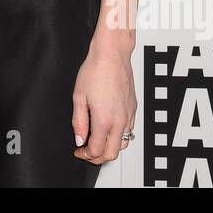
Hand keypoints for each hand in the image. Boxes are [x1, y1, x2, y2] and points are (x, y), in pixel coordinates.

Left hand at [71, 45, 136, 164]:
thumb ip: (79, 122)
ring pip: (123, 144)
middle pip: (112, 153)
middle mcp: (120, 120)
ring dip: (110, 148)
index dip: (85, 155)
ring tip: (97, 141)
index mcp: (105, 120)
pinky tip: (108, 128)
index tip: (78, 151)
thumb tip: (79, 138)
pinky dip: (118, 136)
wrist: (112, 55)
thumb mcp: (79, 97)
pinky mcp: (133, 109)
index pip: (97, 151)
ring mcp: (129, 115)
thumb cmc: (96, 70)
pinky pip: (129, 131)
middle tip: (86, 152)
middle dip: (98, 157)